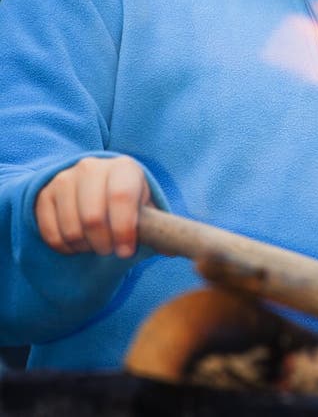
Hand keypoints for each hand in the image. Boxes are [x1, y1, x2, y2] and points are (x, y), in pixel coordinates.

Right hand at [35, 156, 151, 257]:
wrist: (93, 183)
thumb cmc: (126, 200)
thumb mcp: (144, 206)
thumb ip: (157, 227)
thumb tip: (171, 249)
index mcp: (123, 167)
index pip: (121, 198)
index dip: (124, 230)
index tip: (126, 251)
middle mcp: (92, 167)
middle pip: (93, 217)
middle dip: (104, 244)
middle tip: (110, 250)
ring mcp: (66, 178)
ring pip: (71, 228)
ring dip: (84, 246)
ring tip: (95, 244)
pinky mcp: (45, 193)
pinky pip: (51, 232)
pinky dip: (65, 247)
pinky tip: (77, 242)